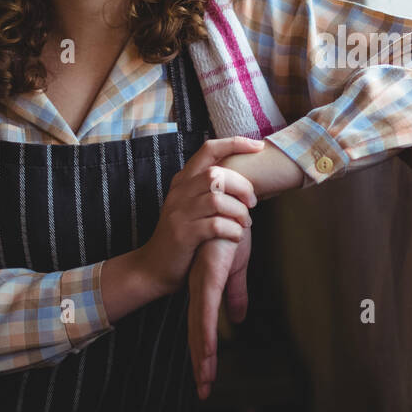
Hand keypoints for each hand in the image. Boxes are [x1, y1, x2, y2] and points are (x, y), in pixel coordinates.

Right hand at [138, 136, 263, 299]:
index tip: (258, 146)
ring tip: (245, 223)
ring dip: (239, 212)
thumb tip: (243, 177)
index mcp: (183, 181)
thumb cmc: (182, 236)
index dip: (235, 143)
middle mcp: (179, 192)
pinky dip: (233, 230)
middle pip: (217, 174)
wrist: (153, 268)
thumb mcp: (191, 206)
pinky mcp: (183, 234)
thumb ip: (209, 190)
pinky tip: (236, 237)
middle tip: (253, 202)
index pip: (208, 149)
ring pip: (218, 200)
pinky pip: (216, 225)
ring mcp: (179, 213)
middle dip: (243, 186)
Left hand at [188, 226, 251, 399]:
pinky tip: (208, 353)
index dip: (202, 352)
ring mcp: (203, 285)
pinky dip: (207, 336)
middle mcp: (200, 289)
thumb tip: (237, 317)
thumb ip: (236, 292)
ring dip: (203, 357)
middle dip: (200, 363)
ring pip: (200, 330)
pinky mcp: (210, 278)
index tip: (205, 377)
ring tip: (206, 382)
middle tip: (204, 390)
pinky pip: (207, 313)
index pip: (202, 327)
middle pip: (198, 334)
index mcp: (205, 289)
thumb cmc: (233, 231)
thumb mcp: (237, 267)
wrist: (230, 205)